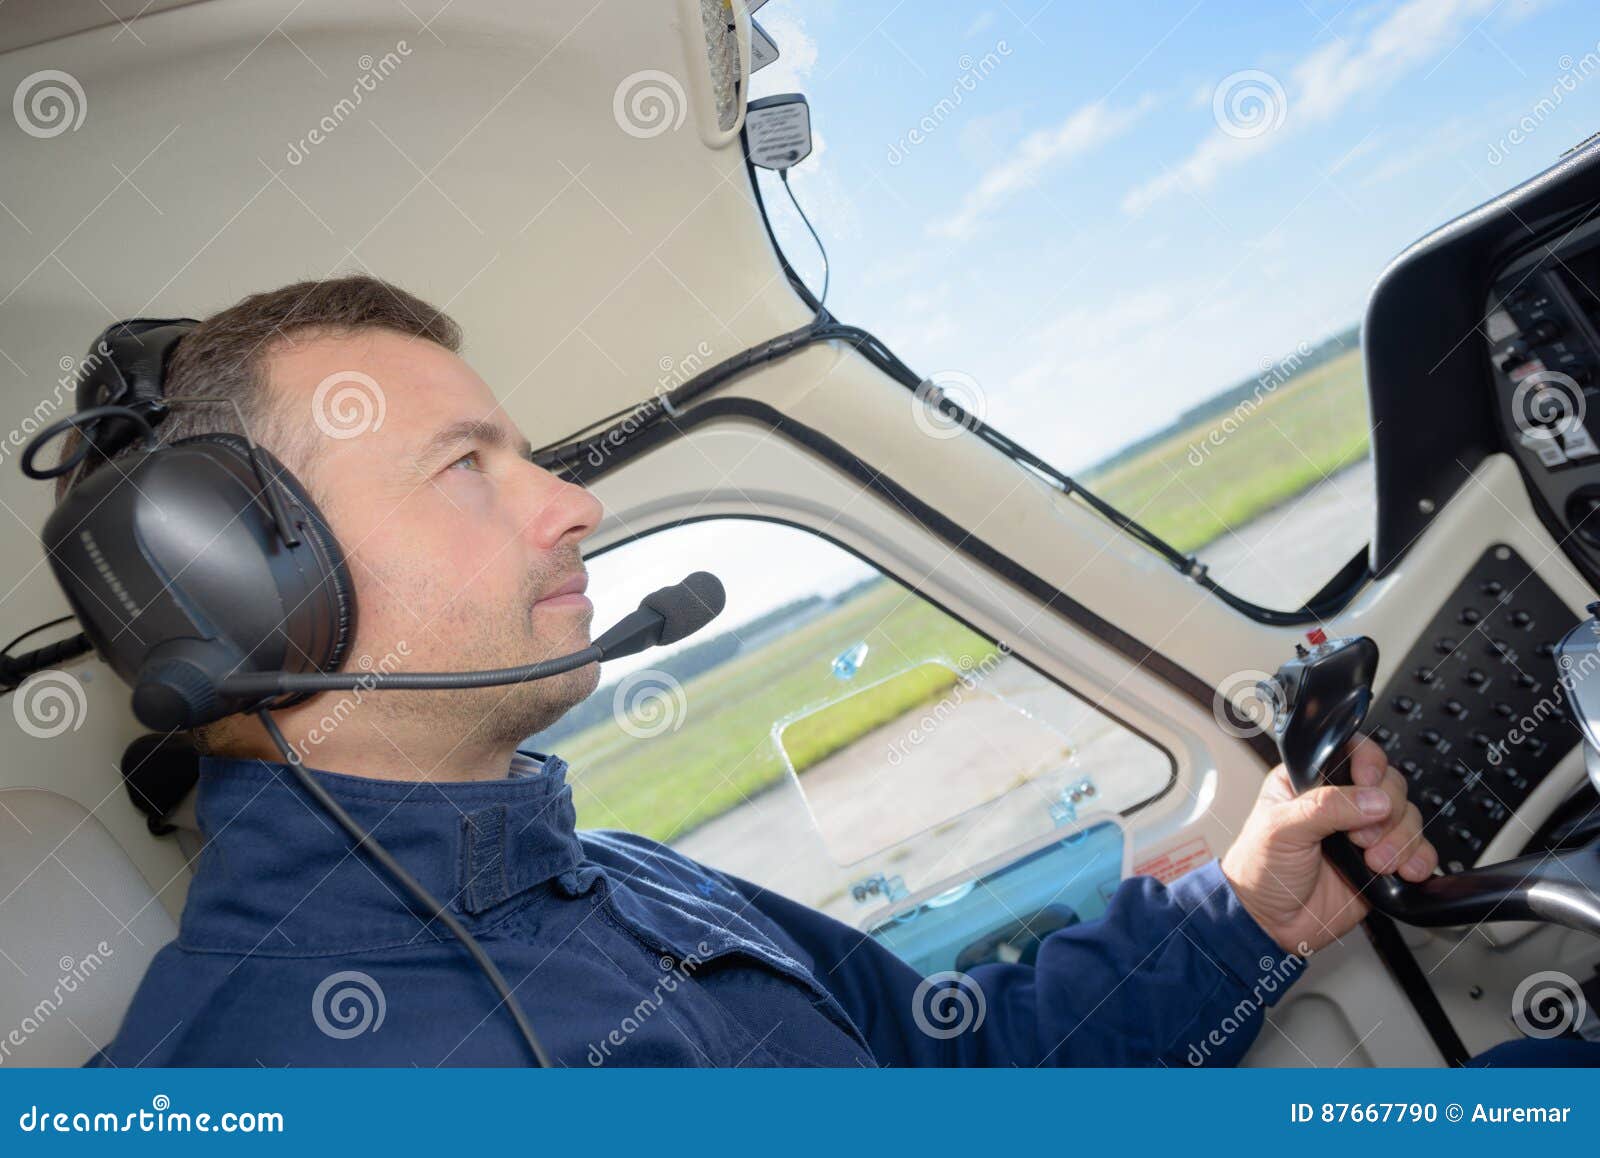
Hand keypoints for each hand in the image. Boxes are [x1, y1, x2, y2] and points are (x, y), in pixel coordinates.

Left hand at [1219, 736, 1437, 952]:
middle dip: (1386, 811)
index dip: (1369, 763)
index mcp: (1310, 780)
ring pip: (1407, 817)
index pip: (1352, 752)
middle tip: (1361, 837)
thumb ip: (1326, 808)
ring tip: (1375, 862)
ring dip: (1401, 840)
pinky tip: (1404, 870)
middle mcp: (1341, 802)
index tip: (1368, 782)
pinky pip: (1418, 851)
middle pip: (1390, 785)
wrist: (1269, 924)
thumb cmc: (1259, 871)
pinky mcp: (1381, 862)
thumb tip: (1374, 799)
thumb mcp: (1282, 829)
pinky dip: (1419, 859)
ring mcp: (1364, 833)